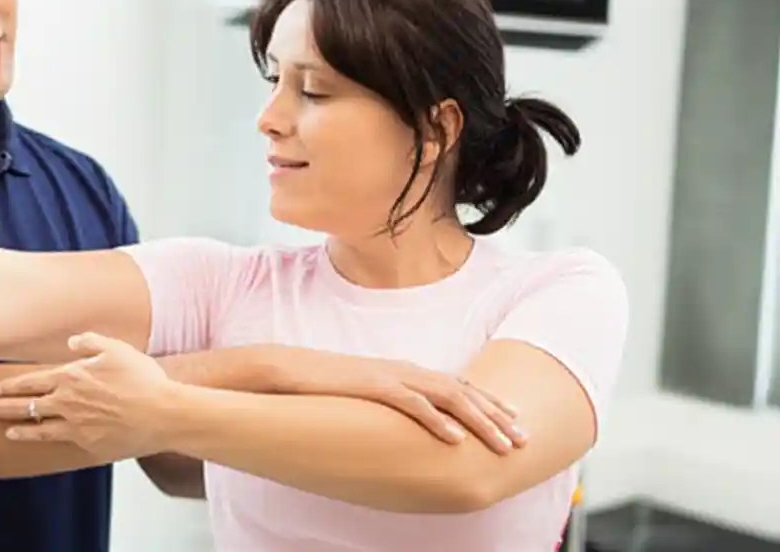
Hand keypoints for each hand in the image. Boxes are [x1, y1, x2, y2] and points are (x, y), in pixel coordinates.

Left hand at [0, 332, 174, 460]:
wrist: (162, 413)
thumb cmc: (143, 379)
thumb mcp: (117, 349)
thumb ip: (91, 342)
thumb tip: (71, 342)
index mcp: (72, 375)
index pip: (31, 380)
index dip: (9, 385)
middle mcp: (67, 400)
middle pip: (23, 403)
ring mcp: (74, 423)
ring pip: (33, 424)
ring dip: (11, 424)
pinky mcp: (85, 442)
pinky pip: (52, 439)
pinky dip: (33, 437)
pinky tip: (21, 437)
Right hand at [342, 357, 525, 453]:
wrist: (289, 371)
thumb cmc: (325, 387)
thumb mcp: (367, 394)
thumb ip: (392, 401)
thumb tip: (410, 423)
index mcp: (406, 372)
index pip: (458, 384)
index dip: (490, 401)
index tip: (516, 419)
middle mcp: (405, 370)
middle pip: (463, 390)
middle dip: (497, 414)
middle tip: (523, 438)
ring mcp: (391, 376)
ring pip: (448, 397)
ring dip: (480, 420)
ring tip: (503, 443)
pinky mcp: (372, 386)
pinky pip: (412, 404)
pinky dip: (437, 420)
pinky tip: (455, 438)